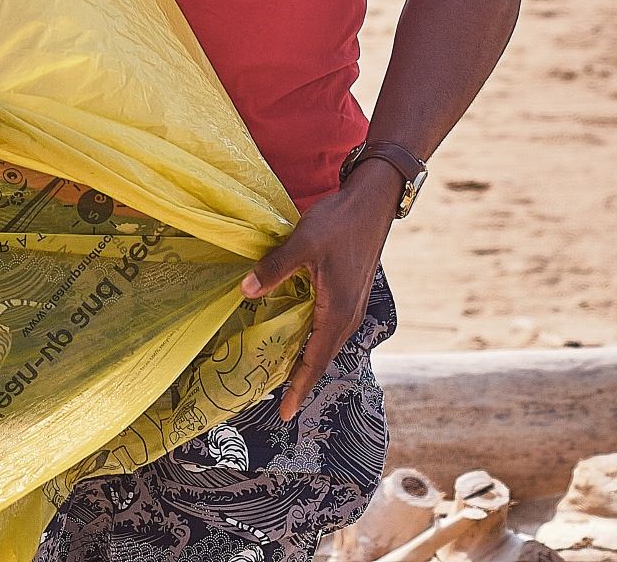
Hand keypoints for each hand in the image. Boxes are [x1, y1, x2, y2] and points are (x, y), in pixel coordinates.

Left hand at [241, 162, 396, 419]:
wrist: (372, 202)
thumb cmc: (339, 222)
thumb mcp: (303, 243)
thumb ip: (274, 268)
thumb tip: (245, 291)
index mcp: (337, 311)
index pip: (314, 361)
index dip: (298, 388)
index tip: (285, 414)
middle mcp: (348, 315)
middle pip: (321, 358)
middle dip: (301, 381)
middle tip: (278, 402)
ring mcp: (352, 306)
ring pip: (327, 344)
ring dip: (308, 362)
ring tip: (285, 376)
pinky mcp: (351, 295)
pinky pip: (330, 330)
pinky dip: (314, 342)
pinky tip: (299, 337)